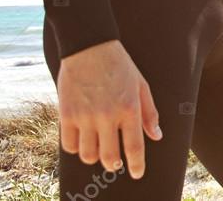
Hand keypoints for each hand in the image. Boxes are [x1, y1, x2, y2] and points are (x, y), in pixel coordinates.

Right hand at [57, 39, 161, 179]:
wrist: (90, 48)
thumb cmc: (120, 66)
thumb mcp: (141, 86)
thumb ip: (149, 113)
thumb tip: (156, 136)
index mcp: (129, 109)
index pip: (134, 147)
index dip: (136, 165)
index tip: (137, 174)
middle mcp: (107, 116)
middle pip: (109, 158)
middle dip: (114, 165)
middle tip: (116, 163)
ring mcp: (85, 116)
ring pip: (87, 155)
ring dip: (94, 157)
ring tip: (99, 148)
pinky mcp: (66, 115)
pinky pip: (69, 145)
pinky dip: (76, 148)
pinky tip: (82, 139)